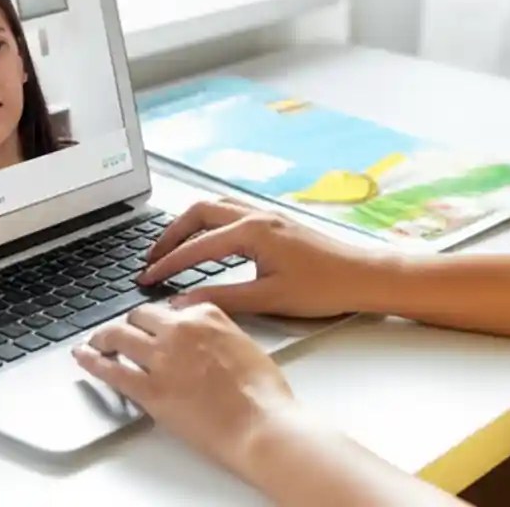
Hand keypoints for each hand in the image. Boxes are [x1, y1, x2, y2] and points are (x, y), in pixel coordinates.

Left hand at [72, 302, 296, 474]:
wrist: (260, 423)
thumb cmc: (263, 393)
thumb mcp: (246, 345)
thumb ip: (220, 333)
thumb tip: (205, 337)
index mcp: (207, 315)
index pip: (171, 307)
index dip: (161, 320)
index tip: (156, 326)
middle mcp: (179, 330)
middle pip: (140, 316)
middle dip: (131, 324)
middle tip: (124, 333)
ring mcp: (161, 358)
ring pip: (118, 335)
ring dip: (103, 337)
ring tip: (96, 342)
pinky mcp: (149, 389)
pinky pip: (110, 369)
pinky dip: (91, 360)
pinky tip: (82, 356)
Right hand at [138, 199, 391, 317]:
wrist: (363, 276)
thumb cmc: (324, 287)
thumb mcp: (268, 299)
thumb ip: (222, 299)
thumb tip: (185, 302)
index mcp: (252, 232)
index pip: (196, 246)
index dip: (167, 264)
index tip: (147, 278)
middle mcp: (257, 216)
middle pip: (198, 212)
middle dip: (170, 235)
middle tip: (152, 258)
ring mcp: (267, 216)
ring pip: (215, 207)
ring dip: (189, 224)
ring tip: (171, 247)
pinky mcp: (275, 222)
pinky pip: (231, 212)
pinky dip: (209, 222)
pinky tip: (207, 240)